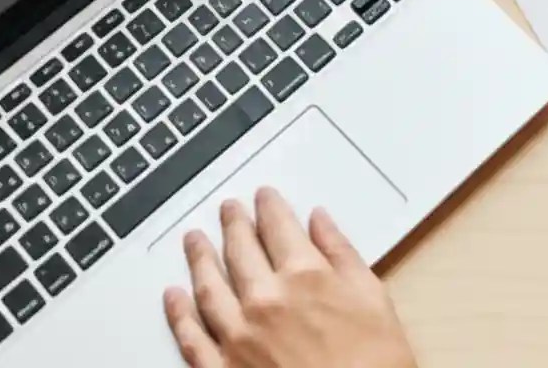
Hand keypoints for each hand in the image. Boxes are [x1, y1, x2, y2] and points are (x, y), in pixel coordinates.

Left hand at [163, 187, 416, 367]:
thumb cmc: (374, 365)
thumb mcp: (374, 299)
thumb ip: (343, 254)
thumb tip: (322, 222)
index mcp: (305, 277)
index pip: (279, 227)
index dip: (269, 207)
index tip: (263, 197)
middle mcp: (266, 300)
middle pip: (239, 250)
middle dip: (232, 225)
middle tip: (227, 209)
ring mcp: (239, 336)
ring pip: (208, 285)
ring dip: (199, 258)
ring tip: (194, 240)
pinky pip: (191, 336)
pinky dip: (179, 313)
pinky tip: (174, 297)